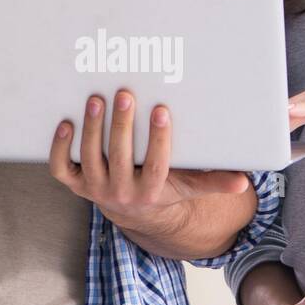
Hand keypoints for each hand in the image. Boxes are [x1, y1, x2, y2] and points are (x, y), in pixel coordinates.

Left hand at [48, 89, 249, 237]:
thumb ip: (214, 182)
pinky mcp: (76, 183)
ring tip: (97, 100)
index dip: (158, 139)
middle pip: (120, 157)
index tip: (161, 110)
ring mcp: (95, 188)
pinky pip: (61, 168)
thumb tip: (244, 183)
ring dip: (92, 129)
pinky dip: (60, 147)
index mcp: (150, 192)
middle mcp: (120, 193)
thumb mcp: (189, 187)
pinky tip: (65, 123)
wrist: (133, 210)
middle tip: (125, 94)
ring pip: (89, 158)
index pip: (156, 165)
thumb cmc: (164, 188)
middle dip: (121, 125)